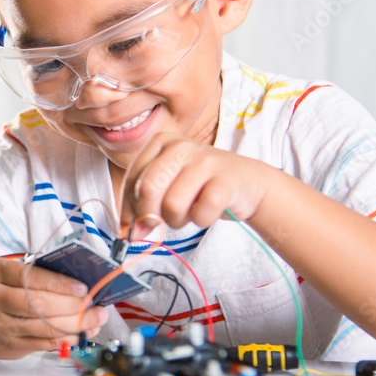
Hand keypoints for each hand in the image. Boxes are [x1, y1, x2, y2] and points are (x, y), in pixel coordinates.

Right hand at [0, 257, 109, 359]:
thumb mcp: (5, 273)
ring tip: (94, 320)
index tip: (83, 289)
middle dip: (73, 307)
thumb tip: (76, 282)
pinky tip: (79, 333)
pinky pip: (43, 344)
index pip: (30, 279)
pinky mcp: (8, 346)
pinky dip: (66, 339)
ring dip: (75, 325)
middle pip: (39, 305)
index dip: (60, 285)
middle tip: (95, 307)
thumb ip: (34, 273)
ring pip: (44, 328)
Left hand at [119, 133, 271, 233]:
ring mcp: (205, 161)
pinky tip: (207, 212)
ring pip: (172, 205)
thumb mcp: (166, 186)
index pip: (132, 180)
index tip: (134, 227)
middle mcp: (180, 146)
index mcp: (160, 142)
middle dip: (149, 217)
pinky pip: (201, 213)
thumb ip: (143, 205)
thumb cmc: (199, 186)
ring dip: (177, 220)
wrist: (247, 182)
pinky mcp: (226, 180)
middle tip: (159, 225)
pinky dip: (200, 221)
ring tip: (188, 213)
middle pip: (147, 190)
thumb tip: (128, 234)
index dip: (129, 209)